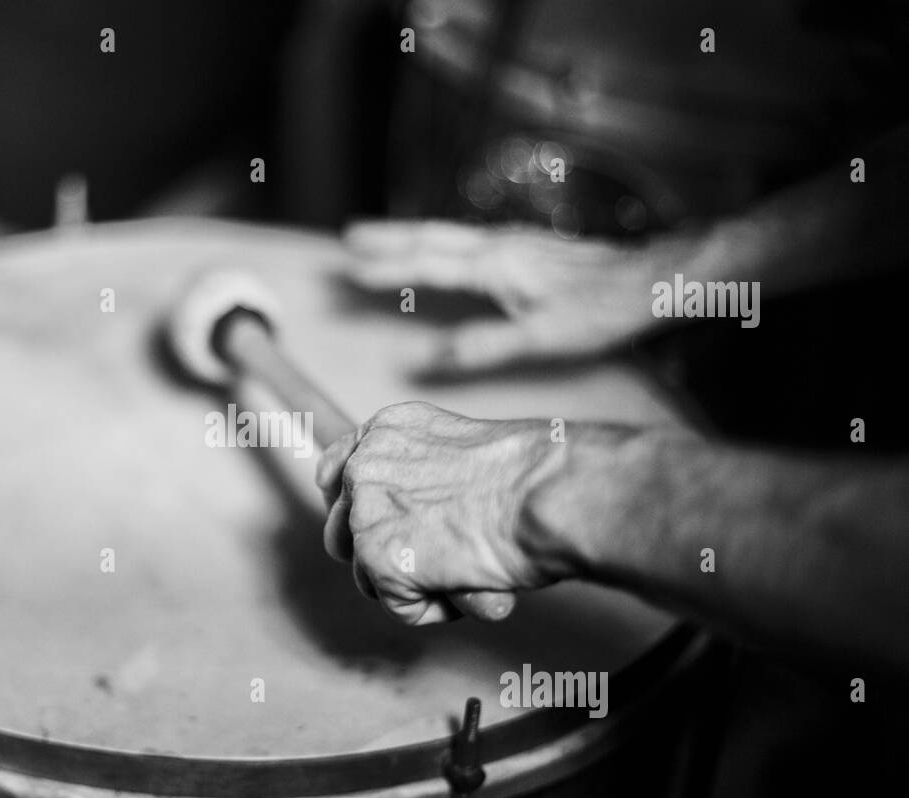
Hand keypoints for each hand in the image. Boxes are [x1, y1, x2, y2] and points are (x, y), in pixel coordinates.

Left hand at [315, 401, 564, 625]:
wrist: (543, 492)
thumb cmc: (530, 474)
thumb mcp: (459, 450)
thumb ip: (422, 473)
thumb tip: (413, 516)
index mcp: (383, 431)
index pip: (335, 471)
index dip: (351, 505)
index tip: (373, 524)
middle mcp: (363, 467)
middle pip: (340, 530)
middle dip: (375, 553)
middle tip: (427, 563)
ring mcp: (366, 515)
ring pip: (368, 576)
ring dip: (412, 584)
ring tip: (464, 570)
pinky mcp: (379, 561)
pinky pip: (400, 606)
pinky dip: (436, 607)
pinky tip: (469, 581)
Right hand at [345, 220, 700, 371]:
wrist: (656, 277)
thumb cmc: (602, 310)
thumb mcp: (541, 339)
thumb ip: (481, 347)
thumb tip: (427, 358)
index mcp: (495, 266)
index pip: (428, 266)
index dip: (387, 270)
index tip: (349, 272)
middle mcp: (500, 245)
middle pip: (431, 237)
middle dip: (386, 238)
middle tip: (347, 236)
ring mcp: (516, 241)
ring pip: (449, 233)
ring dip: (410, 234)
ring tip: (380, 235)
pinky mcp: (530, 246)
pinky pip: (468, 237)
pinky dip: (439, 238)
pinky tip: (444, 246)